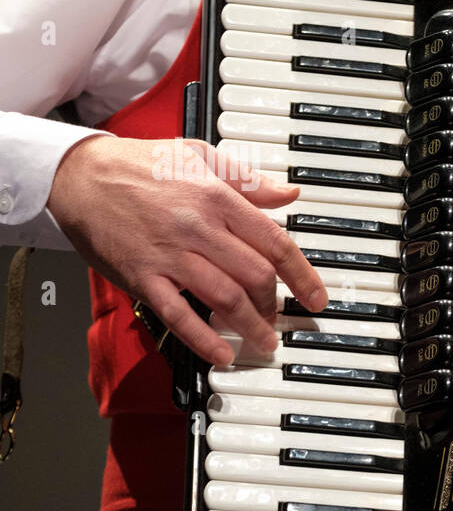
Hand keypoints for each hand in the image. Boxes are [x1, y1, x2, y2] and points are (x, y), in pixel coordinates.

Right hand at [47, 135, 326, 364]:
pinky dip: (204, 339)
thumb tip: (288, 192)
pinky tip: (222, 354)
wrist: (77, 176)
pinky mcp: (142, 277)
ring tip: (264, 342)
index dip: (303, 276)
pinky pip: (179, 316)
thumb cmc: (139, 166)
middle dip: (274, 304)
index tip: (316, 297)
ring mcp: (169, 256)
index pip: (275, 243)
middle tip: (279, 317)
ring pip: (225, 298)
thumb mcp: (199, 156)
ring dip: (251, 326)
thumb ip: (248, 180)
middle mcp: (198, 228)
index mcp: (217, 198)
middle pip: (255, 275)